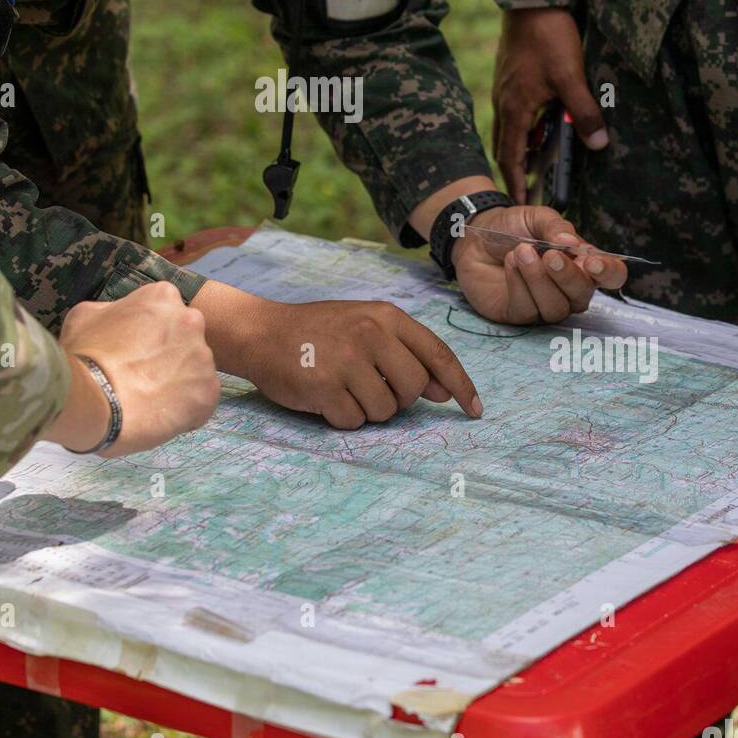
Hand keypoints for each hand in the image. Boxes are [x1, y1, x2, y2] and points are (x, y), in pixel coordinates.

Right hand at [48, 283, 219, 455]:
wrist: (93, 403)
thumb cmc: (85, 357)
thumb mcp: (86, 315)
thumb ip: (113, 310)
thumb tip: (118, 317)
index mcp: (163, 296)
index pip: (165, 312)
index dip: (149, 334)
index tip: (135, 351)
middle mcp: (191, 320)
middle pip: (185, 339)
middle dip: (169, 356)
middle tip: (143, 376)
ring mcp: (203, 357)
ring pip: (194, 370)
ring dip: (178, 383)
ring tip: (149, 399)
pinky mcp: (209, 392)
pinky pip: (201, 400)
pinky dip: (185, 410)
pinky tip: (159, 415)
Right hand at [193, 282, 481, 428]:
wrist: (262, 332)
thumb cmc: (319, 330)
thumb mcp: (366, 324)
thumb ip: (406, 351)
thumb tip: (444, 390)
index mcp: (386, 316)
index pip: (438, 354)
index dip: (461, 385)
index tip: (475, 410)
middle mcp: (370, 334)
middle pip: (415, 388)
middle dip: (400, 398)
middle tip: (372, 386)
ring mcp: (346, 361)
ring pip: (385, 410)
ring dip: (368, 409)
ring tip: (344, 387)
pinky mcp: (324, 387)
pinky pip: (354, 421)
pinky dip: (343, 417)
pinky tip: (326, 396)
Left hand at [453, 204, 626, 325]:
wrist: (473, 236)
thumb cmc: (511, 228)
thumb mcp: (536, 217)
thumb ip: (556, 228)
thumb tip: (573, 243)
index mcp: (581, 264)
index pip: (611, 276)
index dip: (609, 272)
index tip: (591, 261)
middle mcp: (568, 289)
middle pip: (583, 296)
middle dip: (567, 276)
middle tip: (548, 255)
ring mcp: (544, 305)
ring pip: (555, 308)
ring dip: (538, 279)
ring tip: (520, 252)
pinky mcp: (518, 315)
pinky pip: (527, 310)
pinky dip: (519, 285)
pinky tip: (510, 264)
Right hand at [492, 8, 608, 203]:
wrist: (530, 2)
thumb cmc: (548, 37)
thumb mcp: (571, 76)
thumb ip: (583, 111)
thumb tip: (597, 143)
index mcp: (515, 108)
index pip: (510, 157)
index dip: (515, 183)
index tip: (518, 203)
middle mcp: (503, 103)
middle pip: (505, 147)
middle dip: (515, 170)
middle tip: (529, 188)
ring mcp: (503, 90)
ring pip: (507, 129)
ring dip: (519, 148)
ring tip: (538, 161)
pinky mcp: (508, 78)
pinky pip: (511, 113)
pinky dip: (522, 128)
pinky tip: (540, 123)